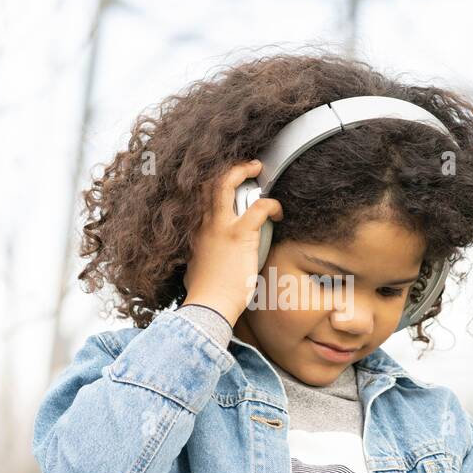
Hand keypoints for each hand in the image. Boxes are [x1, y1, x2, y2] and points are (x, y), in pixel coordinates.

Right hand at [182, 159, 281, 325]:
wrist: (208, 306)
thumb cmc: (204, 294)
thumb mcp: (193, 269)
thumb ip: (198, 259)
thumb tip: (199, 264)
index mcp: (195, 231)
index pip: (200, 197)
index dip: (213, 185)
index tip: (228, 185)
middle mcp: (204, 223)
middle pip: (209, 182)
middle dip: (229, 168)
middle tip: (247, 167)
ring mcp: (220, 227)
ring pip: (226, 183)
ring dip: (243, 170)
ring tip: (258, 168)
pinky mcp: (239, 236)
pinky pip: (259, 208)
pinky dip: (271, 205)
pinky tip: (278, 213)